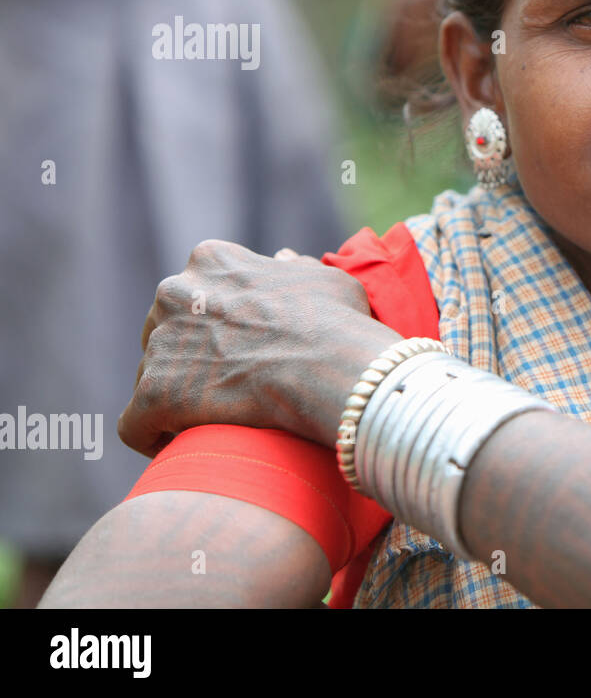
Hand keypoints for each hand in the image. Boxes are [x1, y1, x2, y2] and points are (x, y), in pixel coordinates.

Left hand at [119, 240, 401, 457]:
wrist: (328, 367)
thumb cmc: (337, 324)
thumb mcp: (325, 280)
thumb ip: (296, 267)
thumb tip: (282, 258)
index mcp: (212, 261)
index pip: (194, 291)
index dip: (216, 324)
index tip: (239, 349)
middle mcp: (175, 292)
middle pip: (165, 330)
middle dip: (188, 357)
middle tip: (228, 386)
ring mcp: (160, 342)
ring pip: (152, 375)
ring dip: (177, 398)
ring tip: (214, 422)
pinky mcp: (153, 393)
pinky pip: (135, 423)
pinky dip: (153, 437)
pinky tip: (179, 449)